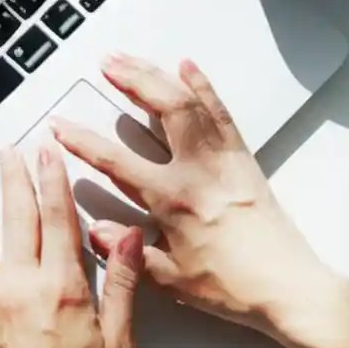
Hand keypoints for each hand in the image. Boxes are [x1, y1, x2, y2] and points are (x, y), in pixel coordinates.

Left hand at [0, 143, 143, 347]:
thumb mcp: (118, 343)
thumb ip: (122, 284)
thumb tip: (128, 234)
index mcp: (62, 290)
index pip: (58, 218)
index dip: (52, 179)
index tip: (48, 150)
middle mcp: (19, 289)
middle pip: (15, 217)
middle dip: (13, 177)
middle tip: (10, 148)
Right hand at [51, 54, 348, 347]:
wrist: (289, 286)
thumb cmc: (233, 288)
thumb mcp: (172, 280)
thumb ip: (130, 253)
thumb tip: (96, 231)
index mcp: (173, 200)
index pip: (116, 162)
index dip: (83, 142)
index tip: (59, 126)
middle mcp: (198, 170)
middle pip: (161, 110)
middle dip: (130, 81)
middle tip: (106, 64)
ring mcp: (223, 159)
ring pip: (189, 102)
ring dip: (158, 75)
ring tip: (132, 59)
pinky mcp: (243, 159)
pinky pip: (221, 113)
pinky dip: (203, 86)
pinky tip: (187, 66)